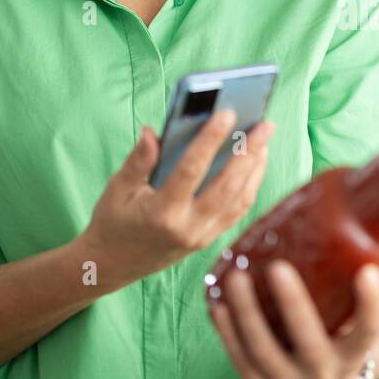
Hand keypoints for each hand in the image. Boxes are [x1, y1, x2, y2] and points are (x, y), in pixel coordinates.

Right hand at [74, 110, 274, 293]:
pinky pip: (237, 210)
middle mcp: (188, 228)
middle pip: (227, 186)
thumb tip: (152, 131)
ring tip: (265, 138)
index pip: (191, 170)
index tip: (227, 113)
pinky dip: (250, 185)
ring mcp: (202, 236)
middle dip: (248, 153)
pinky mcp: (209, 239)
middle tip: (265, 124)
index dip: (210, 140)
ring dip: (255, 168)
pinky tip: (255, 162)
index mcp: (161, 214)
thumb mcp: (116, 189)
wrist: (112, 265)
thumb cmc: (113, 221)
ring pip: (239, 200)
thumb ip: (137, 161)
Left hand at [209, 260, 378, 378]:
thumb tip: (350, 223)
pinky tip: (218, 305)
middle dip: (292, 303)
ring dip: (247, 313)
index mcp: (355, 355)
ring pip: (264, 352)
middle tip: (277, 266)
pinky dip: (228, 332)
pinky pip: (242, 361)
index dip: (369, 304)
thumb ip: (349, 284)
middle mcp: (326, 375)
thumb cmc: (337, 332)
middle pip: (309, 342)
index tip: (366, 271)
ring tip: (235, 277)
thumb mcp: (350, 318)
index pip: (367, 330)